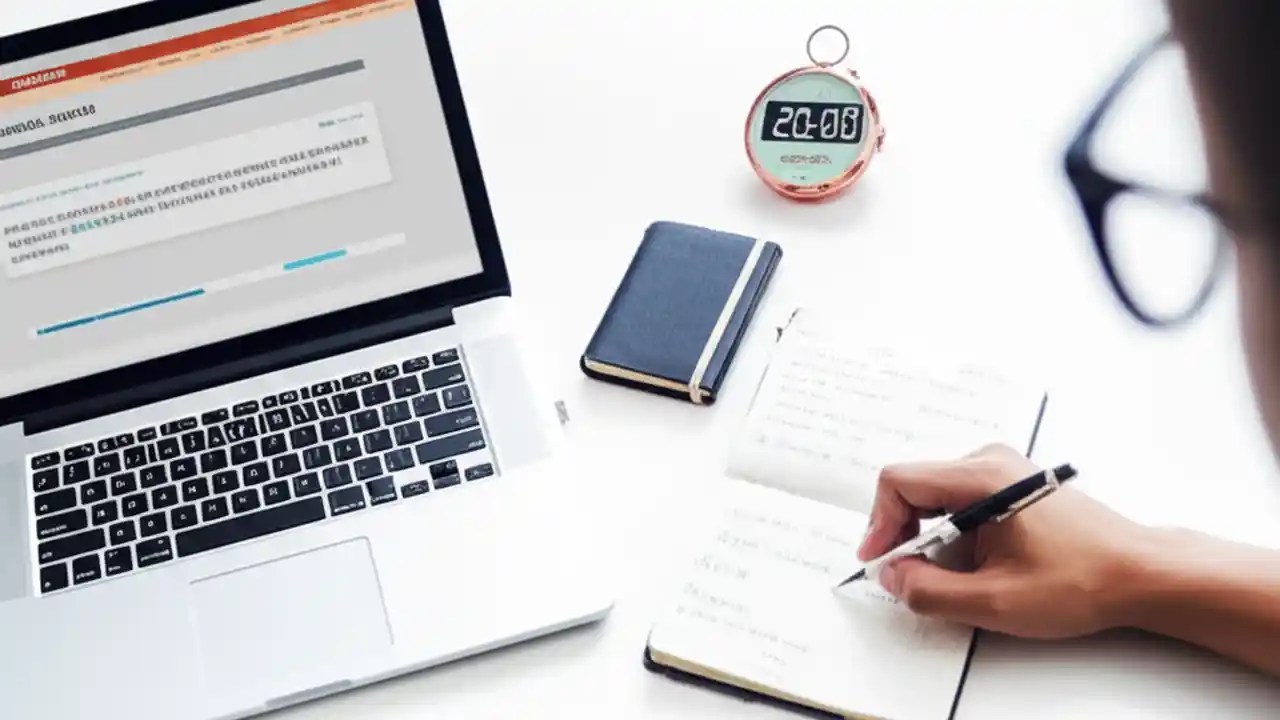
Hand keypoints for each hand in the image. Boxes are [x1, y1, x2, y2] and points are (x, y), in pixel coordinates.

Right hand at [857, 444, 1151, 638]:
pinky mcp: (1015, 488)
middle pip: (916, 486)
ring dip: (930, 537)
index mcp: (983, 477)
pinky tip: (972, 565)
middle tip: (905, 574)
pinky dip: (953, 533)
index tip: (878, 560)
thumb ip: (929, 591)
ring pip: (938, 497)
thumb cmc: (1083, 581)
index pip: (900, 481)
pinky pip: (963, 502)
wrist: (1141, 574)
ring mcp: (1005, 472)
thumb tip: (894, 577)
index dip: (878, 523)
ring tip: (946, 576)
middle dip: (902, 533)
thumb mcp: (993, 601)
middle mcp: (992, 463)